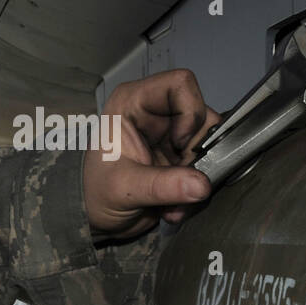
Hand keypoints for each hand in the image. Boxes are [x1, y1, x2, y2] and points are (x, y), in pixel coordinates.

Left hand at [83, 68, 220, 241]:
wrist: (98, 220)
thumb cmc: (96, 193)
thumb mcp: (124, 188)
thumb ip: (162, 185)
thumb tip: (202, 184)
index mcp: (134, 102)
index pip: (180, 83)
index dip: (190, 112)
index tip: (179, 144)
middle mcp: (157, 114)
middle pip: (202, 116)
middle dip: (197, 153)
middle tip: (180, 180)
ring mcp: (171, 136)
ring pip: (209, 143)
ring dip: (198, 176)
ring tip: (174, 200)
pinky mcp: (181, 158)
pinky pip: (207, 165)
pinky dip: (197, 189)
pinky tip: (175, 205)